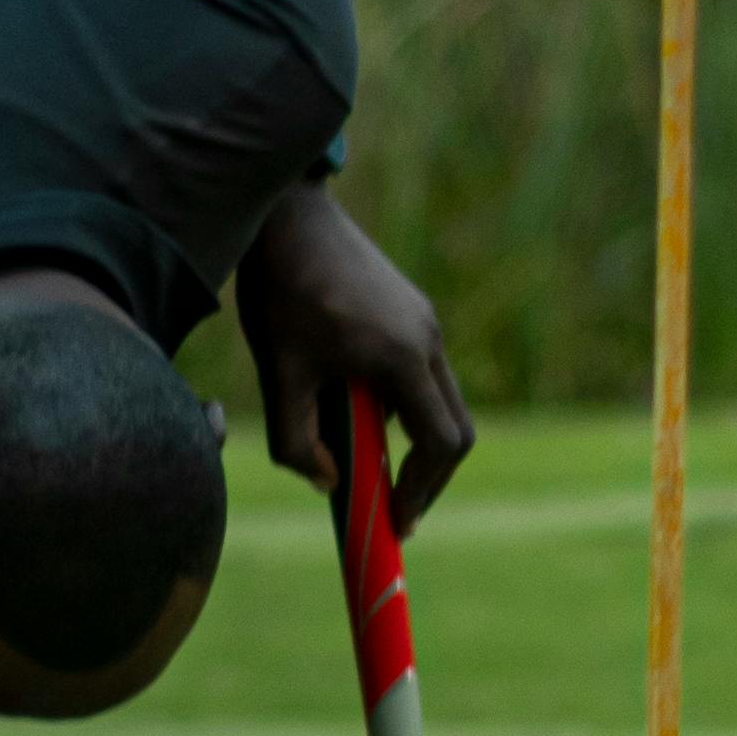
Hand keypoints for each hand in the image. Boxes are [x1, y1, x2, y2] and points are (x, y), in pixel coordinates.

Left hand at [238, 185, 474, 531]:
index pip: (440, 444)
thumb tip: (328, 484)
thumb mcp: (280, 375)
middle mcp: (428, 339)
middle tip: (394, 508)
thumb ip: (296, 441)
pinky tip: (355, 407)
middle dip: (428, 477)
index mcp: (403, 357)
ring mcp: (426, 322)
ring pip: (441, 401)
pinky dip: (404, 406)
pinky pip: (424, 373)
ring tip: (365, 460)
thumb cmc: (281, 291)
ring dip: (414, 439)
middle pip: (456, 429)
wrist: (289, 215)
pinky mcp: (414, 311)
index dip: (422, 490)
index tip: (396, 520)